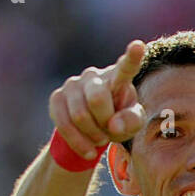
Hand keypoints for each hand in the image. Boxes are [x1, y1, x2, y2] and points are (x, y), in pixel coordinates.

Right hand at [48, 40, 146, 158]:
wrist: (92, 128)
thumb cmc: (119, 121)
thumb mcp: (133, 124)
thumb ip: (132, 122)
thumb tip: (112, 124)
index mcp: (117, 78)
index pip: (125, 68)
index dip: (131, 58)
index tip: (138, 45)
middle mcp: (94, 76)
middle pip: (97, 99)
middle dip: (104, 122)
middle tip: (110, 131)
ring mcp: (73, 84)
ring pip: (80, 116)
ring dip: (93, 135)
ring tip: (100, 138)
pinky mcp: (56, 98)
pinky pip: (64, 124)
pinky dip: (79, 142)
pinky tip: (89, 150)